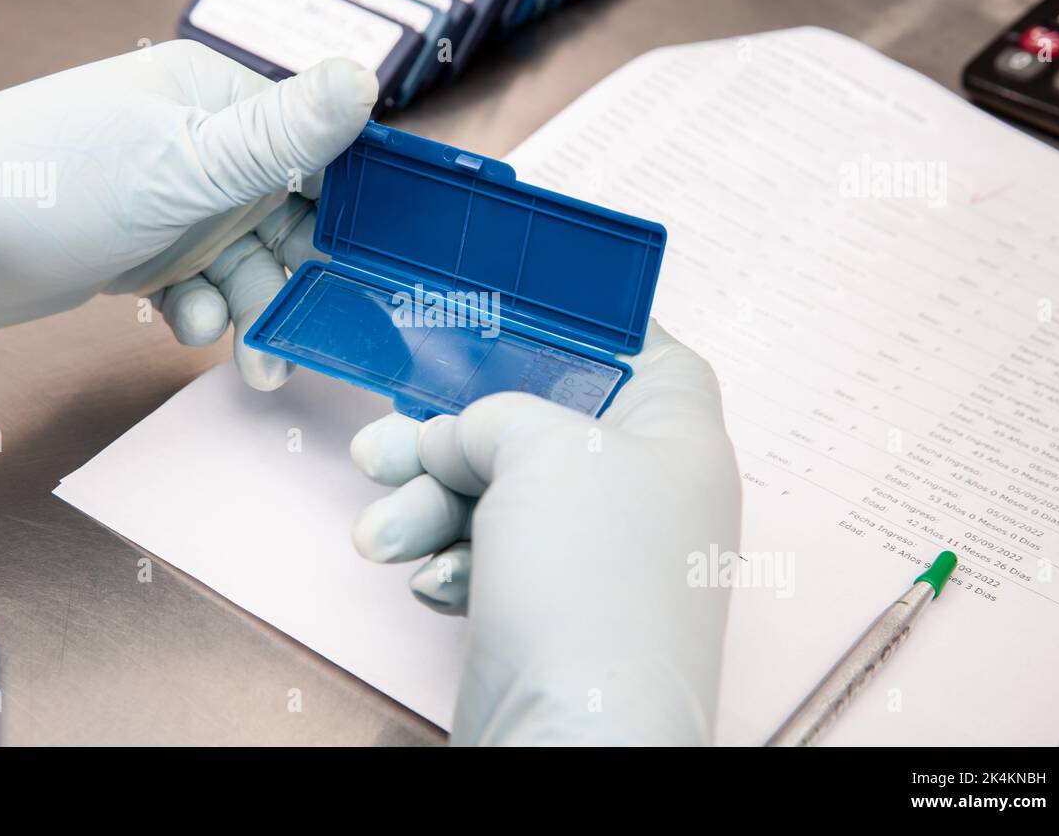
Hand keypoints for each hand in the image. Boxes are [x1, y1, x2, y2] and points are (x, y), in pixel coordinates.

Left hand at [0, 40, 375, 387]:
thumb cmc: (49, 188)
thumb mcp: (181, 167)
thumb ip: (278, 136)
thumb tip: (364, 79)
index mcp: (214, 98)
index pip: (315, 143)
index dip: (351, 204)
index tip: (380, 264)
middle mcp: (196, 143)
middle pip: (287, 215)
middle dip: (300, 279)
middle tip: (315, 337)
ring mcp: (165, 197)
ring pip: (245, 260)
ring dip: (253, 310)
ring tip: (256, 365)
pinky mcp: (138, 246)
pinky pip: (198, 283)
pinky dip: (200, 311)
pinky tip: (185, 327)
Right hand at [349, 321, 741, 744]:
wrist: (575, 737)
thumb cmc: (590, 580)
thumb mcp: (542, 449)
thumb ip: (491, 414)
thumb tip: (452, 437)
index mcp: (677, 436)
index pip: (642, 352)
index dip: (580, 330)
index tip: (508, 321)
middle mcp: (644, 493)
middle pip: (539, 427)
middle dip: (450, 433)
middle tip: (384, 436)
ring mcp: (595, 556)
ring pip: (496, 495)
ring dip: (427, 501)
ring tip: (380, 526)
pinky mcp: (548, 609)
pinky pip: (486, 556)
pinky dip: (449, 559)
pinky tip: (431, 580)